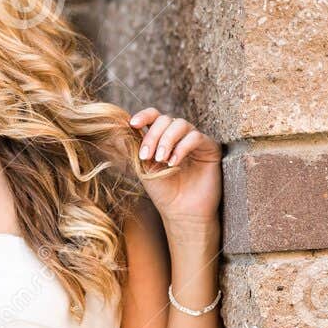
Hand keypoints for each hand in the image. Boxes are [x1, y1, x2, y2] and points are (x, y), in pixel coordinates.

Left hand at [129, 107, 222, 227]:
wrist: (181, 211)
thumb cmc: (163, 191)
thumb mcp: (142, 167)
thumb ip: (132, 148)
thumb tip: (117, 129)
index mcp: (162, 136)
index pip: (154, 116)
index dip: (144, 115)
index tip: (132, 124)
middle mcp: (179, 135)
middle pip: (165, 119)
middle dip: (153, 136)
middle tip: (147, 156)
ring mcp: (194, 140)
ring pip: (180, 124)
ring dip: (167, 140)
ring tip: (161, 160)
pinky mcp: (210, 148)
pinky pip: (195, 137)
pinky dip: (182, 147)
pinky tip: (174, 162)